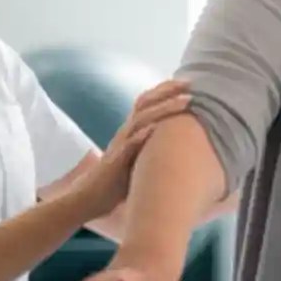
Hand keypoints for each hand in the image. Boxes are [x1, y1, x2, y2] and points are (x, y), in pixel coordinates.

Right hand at [71, 79, 190, 217]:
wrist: (89, 197)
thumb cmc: (117, 180)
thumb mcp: (136, 157)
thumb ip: (149, 145)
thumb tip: (176, 142)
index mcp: (130, 130)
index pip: (147, 102)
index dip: (165, 90)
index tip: (188, 83)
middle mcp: (125, 132)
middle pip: (146, 104)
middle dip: (168, 92)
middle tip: (190, 84)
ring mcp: (120, 145)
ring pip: (142, 120)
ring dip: (164, 108)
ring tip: (184, 101)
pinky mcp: (115, 162)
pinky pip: (129, 146)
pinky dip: (142, 135)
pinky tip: (156, 128)